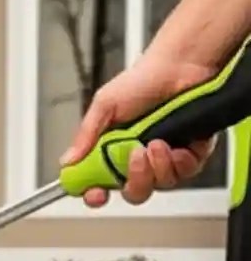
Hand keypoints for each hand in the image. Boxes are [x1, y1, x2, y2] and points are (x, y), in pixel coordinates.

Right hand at [62, 55, 218, 207]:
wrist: (180, 65)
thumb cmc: (143, 79)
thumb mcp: (105, 105)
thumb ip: (86, 135)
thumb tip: (67, 160)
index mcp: (112, 151)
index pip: (98, 184)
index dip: (95, 194)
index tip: (97, 192)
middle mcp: (138, 159)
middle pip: (133, 192)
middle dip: (136, 180)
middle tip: (135, 156)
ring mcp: (164, 159)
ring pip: (161, 184)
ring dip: (159, 167)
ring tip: (157, 142)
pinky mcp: (191, 154)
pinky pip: (186, 173)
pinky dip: (181, 162)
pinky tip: (178, 145)